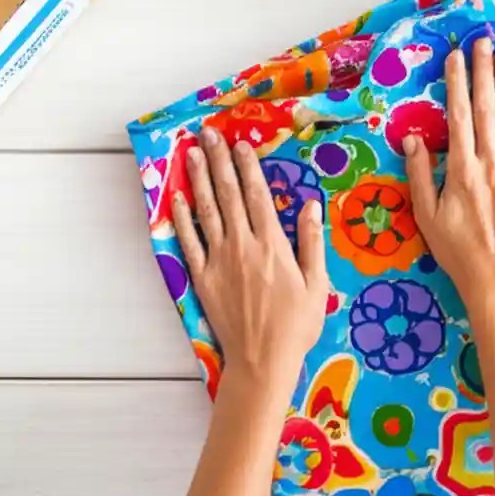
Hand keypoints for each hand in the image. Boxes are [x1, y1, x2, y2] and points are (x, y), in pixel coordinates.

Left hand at [171, 127, 328, 398]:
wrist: (262, 361)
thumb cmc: (296, 326)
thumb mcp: (317, 285)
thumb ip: (311, 243)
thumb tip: (311, 206)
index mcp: (273, 246)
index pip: (258, 196)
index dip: (248, 167)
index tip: (240, 144)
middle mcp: (242, 246)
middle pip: (229, 195)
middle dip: (219, 161)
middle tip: (209, 134)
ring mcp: (219, 261)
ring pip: (207, 211)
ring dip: (198, 180)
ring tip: (190, 153)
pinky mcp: (202, 278)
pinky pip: (189, 242)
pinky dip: (182, 218)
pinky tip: (177, 198)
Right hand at [404, 37, 494, 313]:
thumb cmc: (458, 252)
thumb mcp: (427, 216)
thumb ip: (420, 175)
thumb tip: (413, 140)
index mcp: (462, 170)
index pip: (459, 117)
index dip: (457, 84)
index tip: (455, 58)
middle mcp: (492, 164)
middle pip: (487, 109)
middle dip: (483, 73)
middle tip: (481, 43)